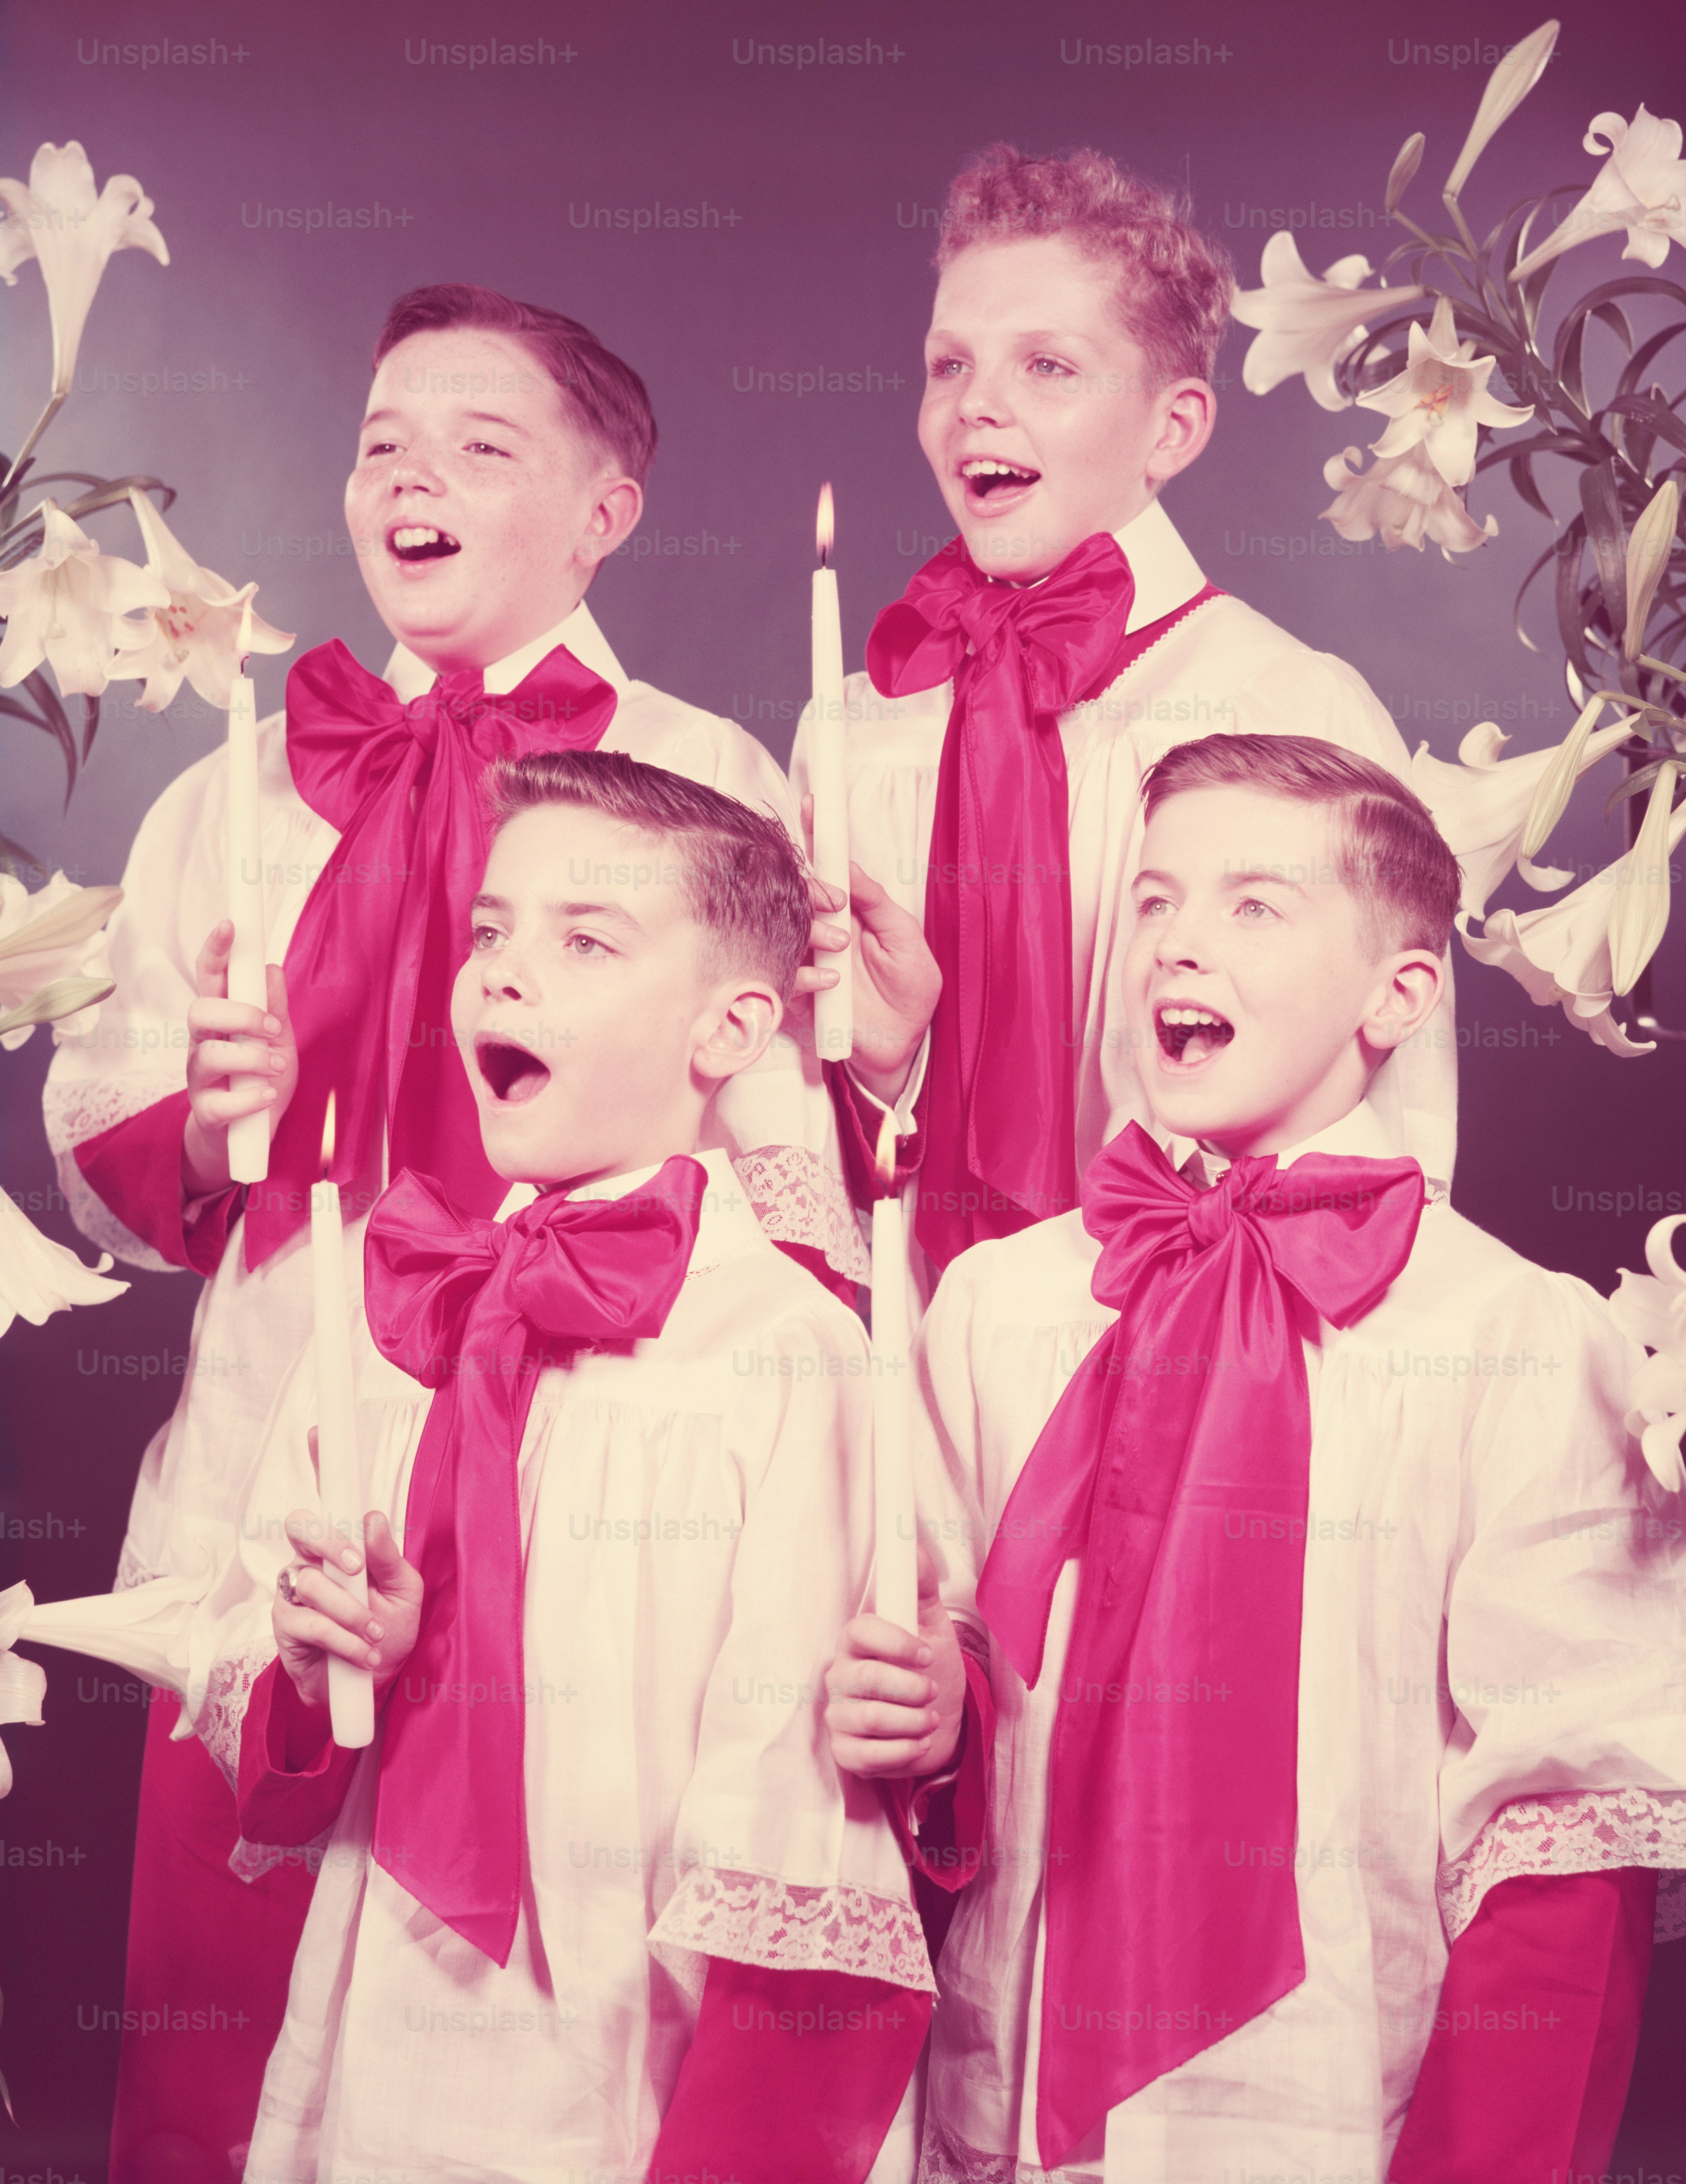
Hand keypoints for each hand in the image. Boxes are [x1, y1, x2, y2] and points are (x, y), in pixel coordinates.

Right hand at [183, 922, 296, 1197]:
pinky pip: (220, 1102)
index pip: (210, 979)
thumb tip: (271, 969)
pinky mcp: (206, 1113)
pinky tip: (268, 1095)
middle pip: (199, 1010)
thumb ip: (275, 1008)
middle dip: (239, 1013)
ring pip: (208, 1054)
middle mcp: (203, 1044)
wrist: (247, 1137)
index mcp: (221, 1021)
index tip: (229, 925)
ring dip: (251, 1057)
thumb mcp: (278, 1040)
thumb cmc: (261, 1080)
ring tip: (277, 1067)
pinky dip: (250, 1098)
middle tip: (272, 1028)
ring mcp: (200, 1079)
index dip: (214, 951)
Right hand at [272, 1504, 422, 1709]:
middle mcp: (307, 1565)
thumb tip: (373, 1520)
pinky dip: (344, 1640)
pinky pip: (313, 1626)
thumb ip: (388, 1557)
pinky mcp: (287, 1630)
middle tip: (358, 1569)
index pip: (315, 1519)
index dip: (329, 1523)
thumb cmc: (388, 1627)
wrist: (376, 1678)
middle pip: (298, 1530)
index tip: (359, 1550)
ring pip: (311, 1585)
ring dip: (351, 1612)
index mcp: (334, 1550)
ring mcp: (292, 1596)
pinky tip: (364, 1654)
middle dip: (330, 1544)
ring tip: (376, 1634)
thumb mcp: (402, 1591)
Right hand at [792, 796, 940, 1104]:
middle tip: (831, 902)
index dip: (818, 834)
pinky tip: (830, 980)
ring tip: (838, 947)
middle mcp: (821, 927)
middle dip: (809, 888)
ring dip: (808, 932)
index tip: (813, 804)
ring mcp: (805, 957)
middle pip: (796, 890)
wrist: (903, 1042)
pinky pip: (783, 975)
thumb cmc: (910, 986)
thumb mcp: (905, 938)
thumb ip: (876, 901)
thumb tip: (850, 867)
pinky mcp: (796, 991)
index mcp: (847, 907)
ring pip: (783, 928)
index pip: (826, 864)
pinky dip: (804, 974)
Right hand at [824, 1541, 964, 1778]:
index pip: (860, 1631)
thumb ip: (921, 1586)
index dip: (896, 1643)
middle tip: (932, 1691)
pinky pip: (865, 1756)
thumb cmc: (931, 1669)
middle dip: (911, 1688)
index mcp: (857, 1640)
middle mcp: (840, 1675)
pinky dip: (902, 1752)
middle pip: (866, 1678)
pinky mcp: (845, 1751)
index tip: (927, 1654)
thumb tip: (913, 1547)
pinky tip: (920, 1743)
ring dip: (912, 1721)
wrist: (940, 1721)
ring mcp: (839, 1714)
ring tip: (931, 1718)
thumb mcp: (933, 1625)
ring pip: (869, 1718)